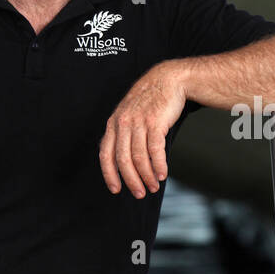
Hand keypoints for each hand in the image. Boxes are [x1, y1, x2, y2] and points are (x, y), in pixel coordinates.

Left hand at [98, 64, 186, 197]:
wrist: (168, 80)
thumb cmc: (149, 100)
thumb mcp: (129, 114)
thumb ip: (124, 134)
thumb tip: (124, 161)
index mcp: (114, 123)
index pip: (105, 153)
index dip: (109, 174)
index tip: (115, 189)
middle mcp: (123, 123)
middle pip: (123, 159)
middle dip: (131, 180)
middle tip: (139, 193)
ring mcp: (139, 122)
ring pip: (139, 157)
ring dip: (147, 176)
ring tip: (154, 186)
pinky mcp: (155, 122)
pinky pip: (155, 149)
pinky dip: (159, 165)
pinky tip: (163, 174)